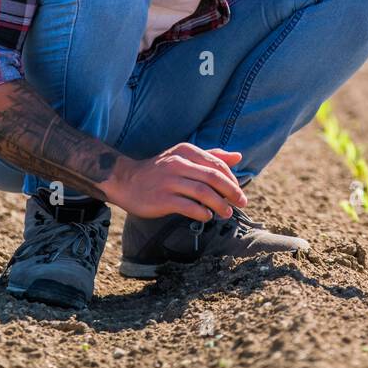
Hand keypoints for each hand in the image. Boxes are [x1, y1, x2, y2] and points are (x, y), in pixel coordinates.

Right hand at [101, 143, 247, 220]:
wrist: (126, 181)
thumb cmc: (159, 171)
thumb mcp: (183, 156)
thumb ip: (210, 156)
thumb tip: (238, 157)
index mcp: (186, 151)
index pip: (218, 165)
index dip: (232, 180)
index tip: (239, 192)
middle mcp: (178, 163)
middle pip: (214, 178)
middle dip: (232, 192)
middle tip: (241, 203)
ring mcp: (169, 181)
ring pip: (204, 193)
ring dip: (220, 205)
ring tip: (227, 213)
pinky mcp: (162, 199)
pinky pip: (189, 206)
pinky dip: (203, 213)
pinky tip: (207, 216)